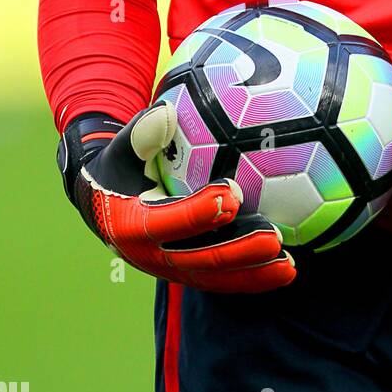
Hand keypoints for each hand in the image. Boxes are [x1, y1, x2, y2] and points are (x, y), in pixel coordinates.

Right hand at [57, 102, 296, 292]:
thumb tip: (165, 112)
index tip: (231, 194)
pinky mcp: (186, 274)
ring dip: (251, 273)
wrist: (104, 204)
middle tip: (272, 238)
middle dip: (236, 251)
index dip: (197, 213)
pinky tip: (285, 270)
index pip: (165, 222)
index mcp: (130, 224)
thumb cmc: (120, 166)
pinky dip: (250, 278)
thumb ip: (142, 132)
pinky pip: (220, 279)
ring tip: (288, 265)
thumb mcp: (123, 147)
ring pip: (214, 276)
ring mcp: (169, 269)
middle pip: (198, 258)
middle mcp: (150, 255)